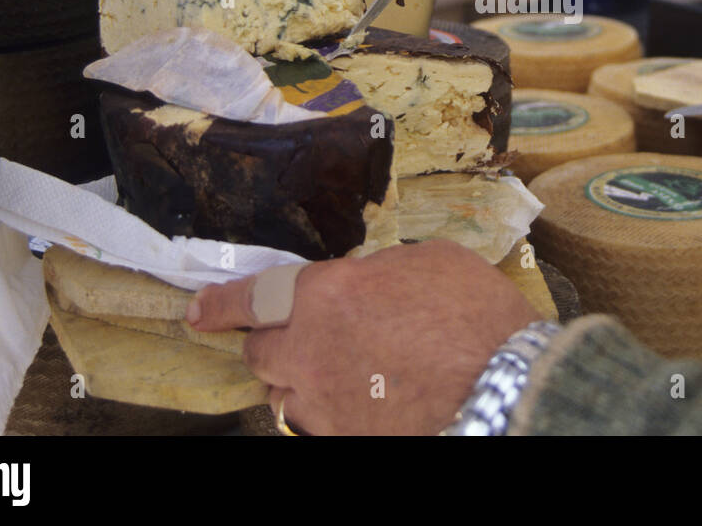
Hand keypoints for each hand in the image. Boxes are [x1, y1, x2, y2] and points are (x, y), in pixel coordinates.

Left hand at [187, 239, 538, 435]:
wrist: (503, 391)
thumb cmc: (477, 317)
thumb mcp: (431, 262)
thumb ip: (381, 270)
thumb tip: (366, 279)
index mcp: (328, 291)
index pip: (252, 297)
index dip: (220, 304)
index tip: (198, 310)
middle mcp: (309, 348)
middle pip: (260, 351)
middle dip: (272, 342)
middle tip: (296, 338)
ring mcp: (323, 402)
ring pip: (283, 395)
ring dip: (300, 380)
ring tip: (339, 373)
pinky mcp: (342, 438)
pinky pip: (317, 424)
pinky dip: (329, 412)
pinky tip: (363, 402)